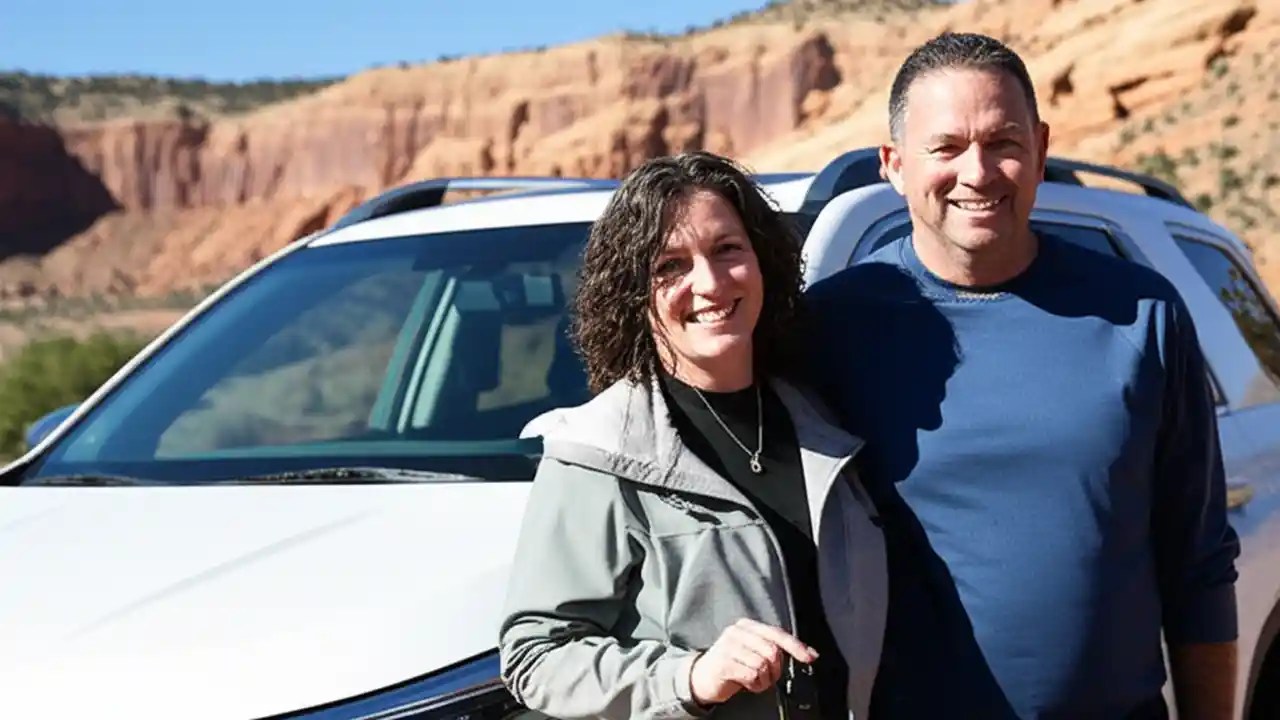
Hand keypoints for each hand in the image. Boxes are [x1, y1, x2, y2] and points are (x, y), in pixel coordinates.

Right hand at [688, 618, 817, 705]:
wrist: (701, 677)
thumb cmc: (732, 664)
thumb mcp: (752, 651)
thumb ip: (773, 648)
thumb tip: (808, 652)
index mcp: (747, 626)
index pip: (777, 633)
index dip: (796, 646)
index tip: (810, 657)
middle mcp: (737, 632)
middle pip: (772, 651)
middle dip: (776, 670)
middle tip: (769, 678)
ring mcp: (728, 647)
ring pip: (762, 665)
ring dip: (764, 681)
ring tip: (755, 682)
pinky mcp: (722, 663)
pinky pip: (751, 675)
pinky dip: (754, 685)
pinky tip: (747, 684)